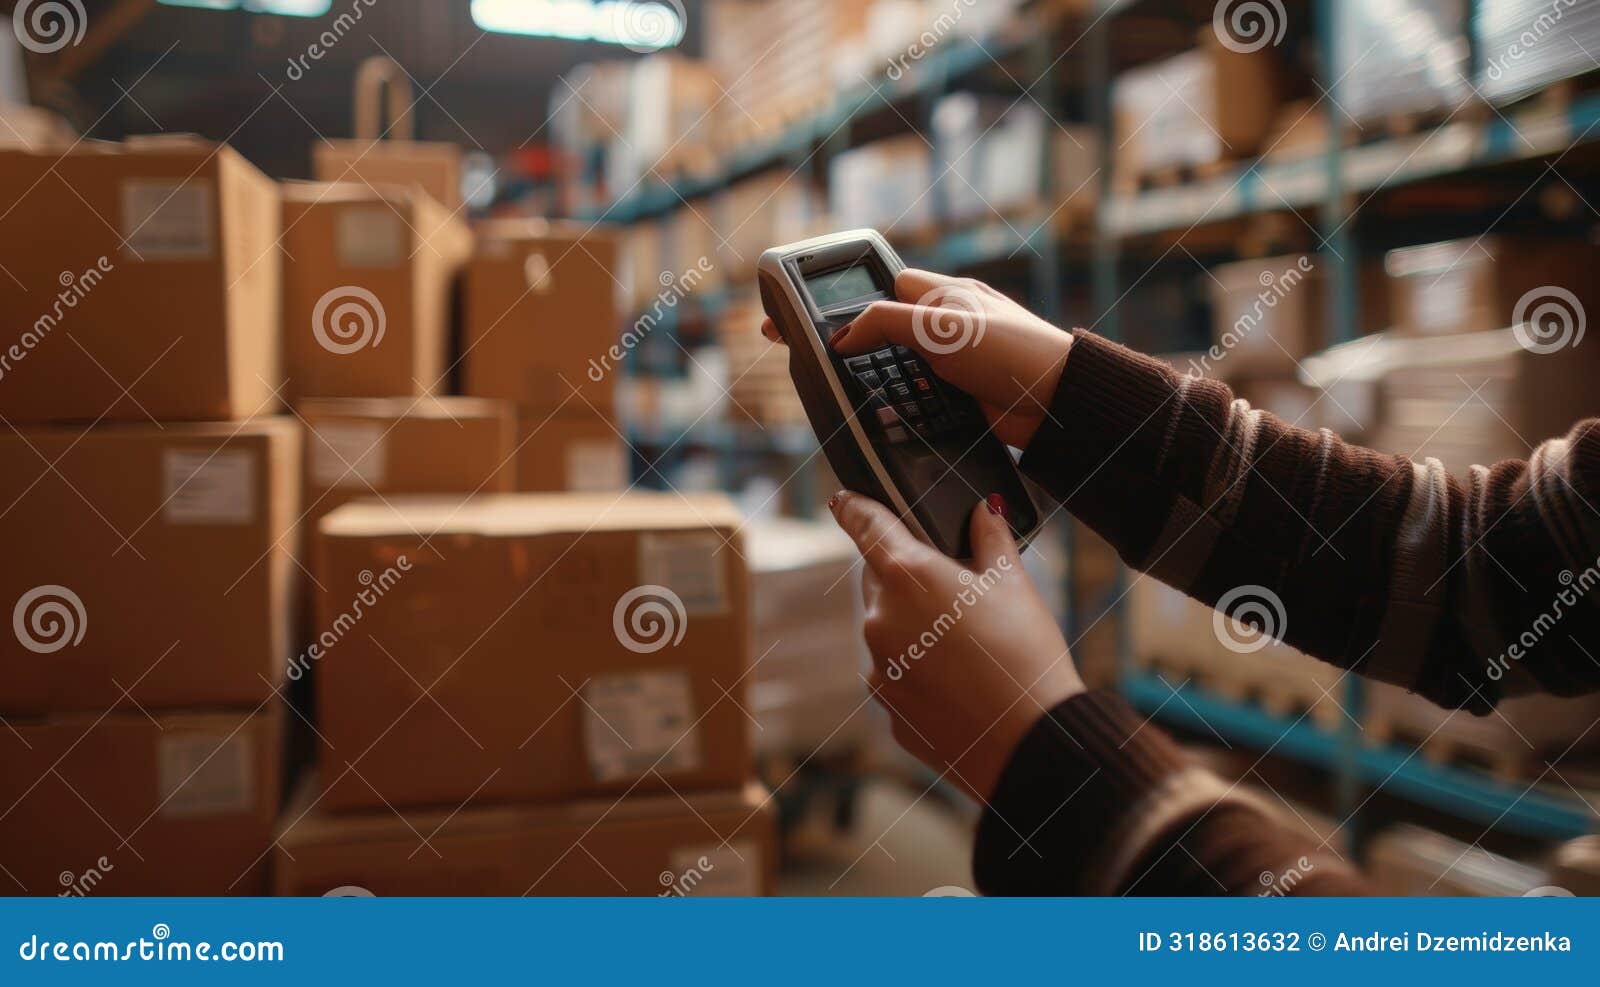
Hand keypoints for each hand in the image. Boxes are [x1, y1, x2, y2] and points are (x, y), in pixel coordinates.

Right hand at [761, 268, 1072, 447]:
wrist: (1056, 403)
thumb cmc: (1010, 350)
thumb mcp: (940, 326)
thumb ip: (885, 324)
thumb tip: (841, 338)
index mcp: (944, 294)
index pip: (884, 286)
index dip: (848, 297)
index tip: (808, 311)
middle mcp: (946, 326)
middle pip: (883, 331)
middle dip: (853, 343)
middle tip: (808, 353)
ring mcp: (951, 365)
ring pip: (895, 369)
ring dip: (875, 379)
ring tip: (837, 385)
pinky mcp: (957, 400)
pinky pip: (914, 401)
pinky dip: (898, 406)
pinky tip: (880, 412)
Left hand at [830, 489, 1084, 801]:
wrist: (1029, 744)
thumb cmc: (1026, 656)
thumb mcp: (1015, 584)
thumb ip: (990, 539)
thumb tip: (983, 510)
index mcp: (907, 575)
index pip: (865, 524)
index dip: (853, 506)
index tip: (843, 499)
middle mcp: (879, 619)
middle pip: (880, 580)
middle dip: (908, 577)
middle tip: (956, 591)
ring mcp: (879, 668)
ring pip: (888, 630)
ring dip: (913, 627)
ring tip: (969, 645)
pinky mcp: (887, 708)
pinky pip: (897, 675)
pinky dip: (919, 670)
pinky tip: (961, 682)